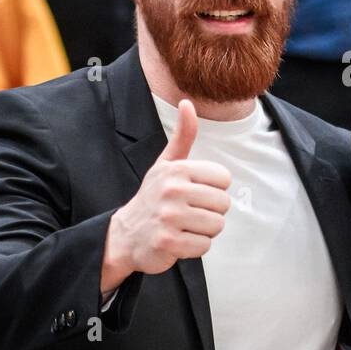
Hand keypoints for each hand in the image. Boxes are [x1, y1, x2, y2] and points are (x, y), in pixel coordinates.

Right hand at [101, 100, 231, 294]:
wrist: (125, 234)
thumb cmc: (153, 196)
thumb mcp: (166, 163)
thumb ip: (183, 135)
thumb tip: (187, 102)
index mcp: (177, 169)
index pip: (224, 179)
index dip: (213, 189)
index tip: (194, 193)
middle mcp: (172, 190)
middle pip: (223, 204)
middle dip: (211, 212)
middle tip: (188, 213)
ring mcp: (169, 217)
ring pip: (216, 226)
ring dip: (204, 230)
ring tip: (184, 226)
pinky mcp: (168, 242)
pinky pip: (204, 246)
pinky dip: (195, 247)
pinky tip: (179, 240)